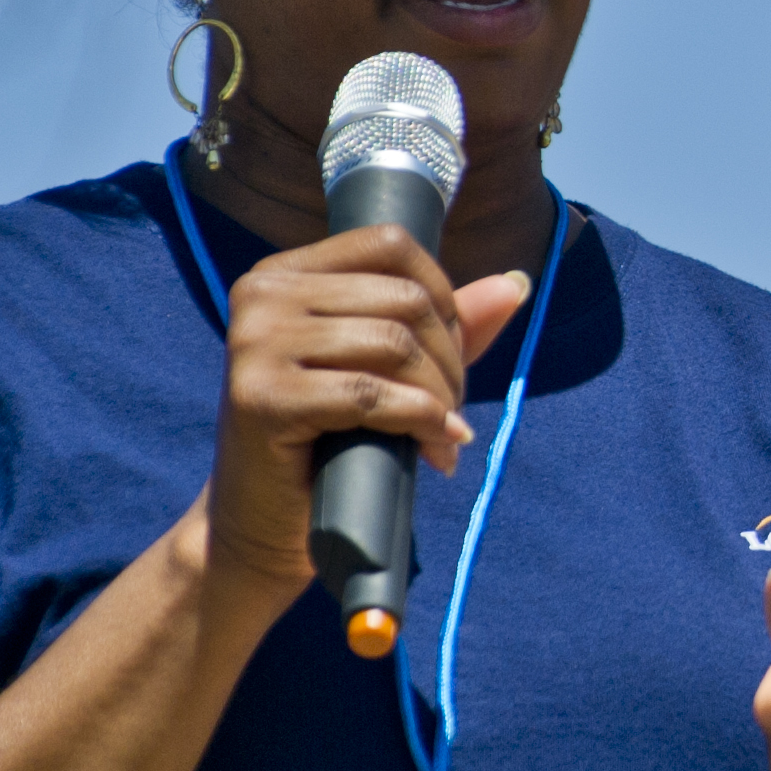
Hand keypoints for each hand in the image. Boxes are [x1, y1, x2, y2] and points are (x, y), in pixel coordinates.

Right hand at [202, 226, 533, 601]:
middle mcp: (261, 295)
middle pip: (403, 299)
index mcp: (283, 273)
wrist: (265, 524)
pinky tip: (437, 449)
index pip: (390, 246)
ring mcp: (254, 343)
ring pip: (393, 344)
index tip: (452, 359)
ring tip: (444, 437)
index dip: (444, 300)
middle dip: (450, 361)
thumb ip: (443, 323)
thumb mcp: (387, 370)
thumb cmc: (328, 442)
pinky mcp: (261, 398)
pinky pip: (370, 394)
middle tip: (453, 412)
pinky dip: (421, 421)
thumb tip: (516, 283)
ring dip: (440, 397)